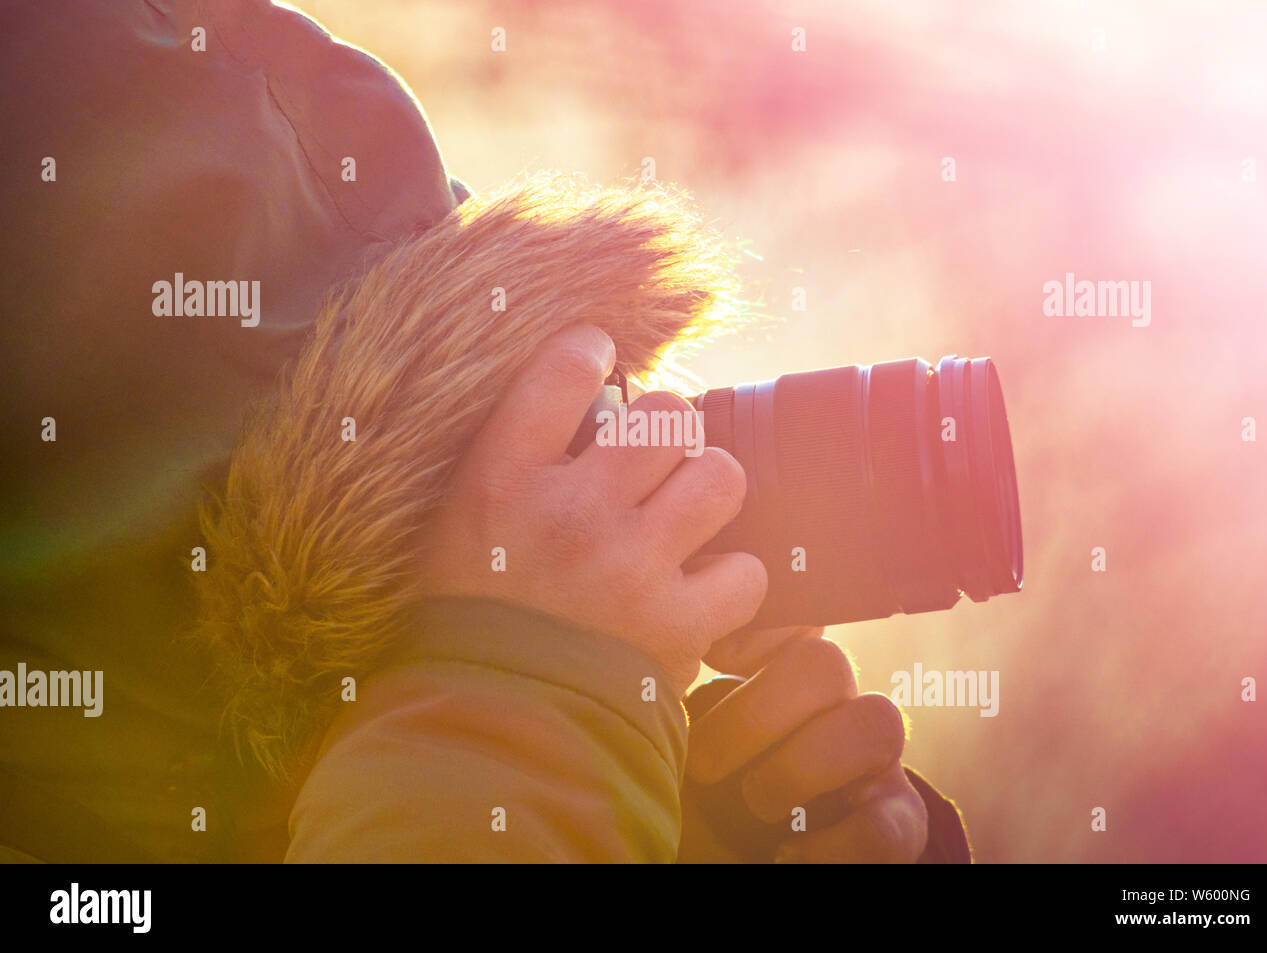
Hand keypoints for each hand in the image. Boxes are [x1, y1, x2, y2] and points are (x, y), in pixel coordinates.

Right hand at [421, 323, 767, 696]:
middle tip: (649, 465)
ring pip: (721, 475)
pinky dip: (732, 580)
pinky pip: (746, 570)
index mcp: (502, 477)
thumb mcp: (458, 522)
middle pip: (667, 414)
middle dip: (667, 433)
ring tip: (685, 515)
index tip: (599, 362)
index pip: (568, 366)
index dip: (594, 351)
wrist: (487, 729)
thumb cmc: (471, 616)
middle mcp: (571, 512)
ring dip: (709, 490)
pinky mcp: (677, 626)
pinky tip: (700, 589)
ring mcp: (629, 567)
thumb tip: (589, 399)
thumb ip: (512, 457)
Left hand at [681, 630, 929, 862]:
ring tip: (756, 807)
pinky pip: (888, 822)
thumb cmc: (705, 798)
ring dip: (801, 767)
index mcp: (784, 673)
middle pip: (826, 662)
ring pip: (876, 721)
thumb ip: (675, 705)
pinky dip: (835, 844)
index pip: (794, 618)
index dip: (760, 627)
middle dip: (757, 713)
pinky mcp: (898, 820)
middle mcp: (839, 703)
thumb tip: (653, 671)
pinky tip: (787, 853)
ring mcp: (876, 760)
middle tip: (704, 766)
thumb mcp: (686, 744)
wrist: (748, 857)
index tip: (711, 656)